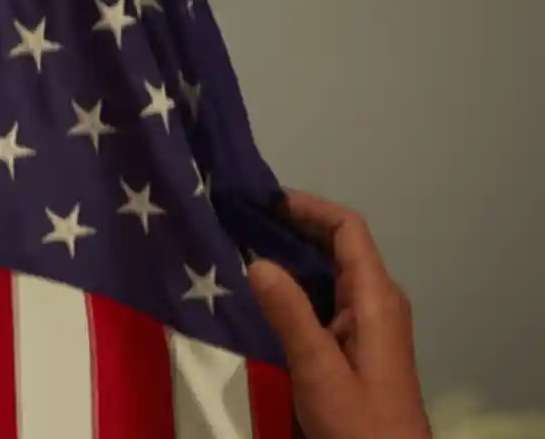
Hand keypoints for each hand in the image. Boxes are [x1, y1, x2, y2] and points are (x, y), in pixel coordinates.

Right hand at [247, 190, 429, 438]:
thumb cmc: (360, 423)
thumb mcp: (319, 370)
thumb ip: (290, 315)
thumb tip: (258, 261)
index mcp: (375, 298)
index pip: (348, 229)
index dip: (308, 206)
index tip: (261, 200)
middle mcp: (377, 302)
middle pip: (339, 245)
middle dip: (293, 226)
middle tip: (239, 220)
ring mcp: (369, 324)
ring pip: (330, 271)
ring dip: (291, 255)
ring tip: (241, 248)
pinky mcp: (357, 344)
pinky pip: (326, 298)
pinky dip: (295, 285)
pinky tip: (261, 293)